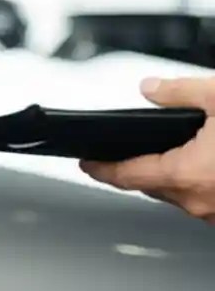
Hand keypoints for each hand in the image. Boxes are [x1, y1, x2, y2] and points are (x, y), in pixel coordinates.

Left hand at [81, 77, 214, 220]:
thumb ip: (181, 92)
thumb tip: (151, 89)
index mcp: (187, 174)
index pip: (126, 175)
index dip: (101, 168)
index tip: (87, 164)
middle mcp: (199, 201)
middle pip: (152, 186)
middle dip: (137, 169)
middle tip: (124, 156)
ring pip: (181, 197)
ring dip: (172, 178)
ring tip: (170, 155)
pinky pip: (206, 201)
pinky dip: (199, 185)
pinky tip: (207, 168)